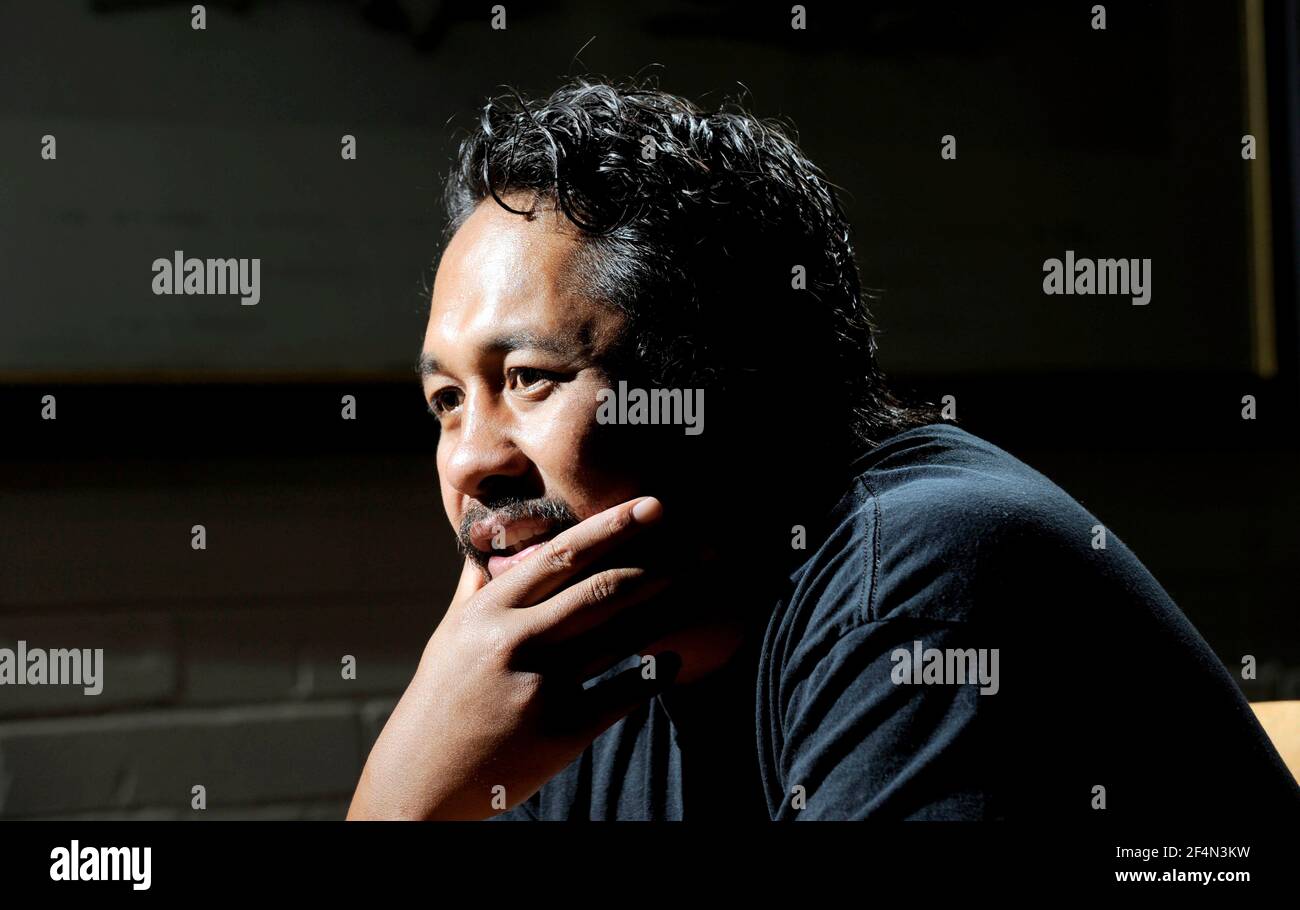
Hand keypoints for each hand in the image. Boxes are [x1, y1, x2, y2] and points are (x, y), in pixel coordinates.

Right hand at [346, 496, 682, 819]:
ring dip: (667, 610)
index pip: (562, 555)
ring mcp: (539, 688)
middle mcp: (513, 642)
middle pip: (602, 590)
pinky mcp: (561, 731)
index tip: (652, 506)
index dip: (613, 526)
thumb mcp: (451, 635)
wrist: (420, 782)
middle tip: (698, 547)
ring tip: (697, 591)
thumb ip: (479, 587)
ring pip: (621, 636)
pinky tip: (673, 661)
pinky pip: (625, 692)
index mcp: (488, 611)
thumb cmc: (441, 700)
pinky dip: (655, 673)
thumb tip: (491, 541)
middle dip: (658, 564)